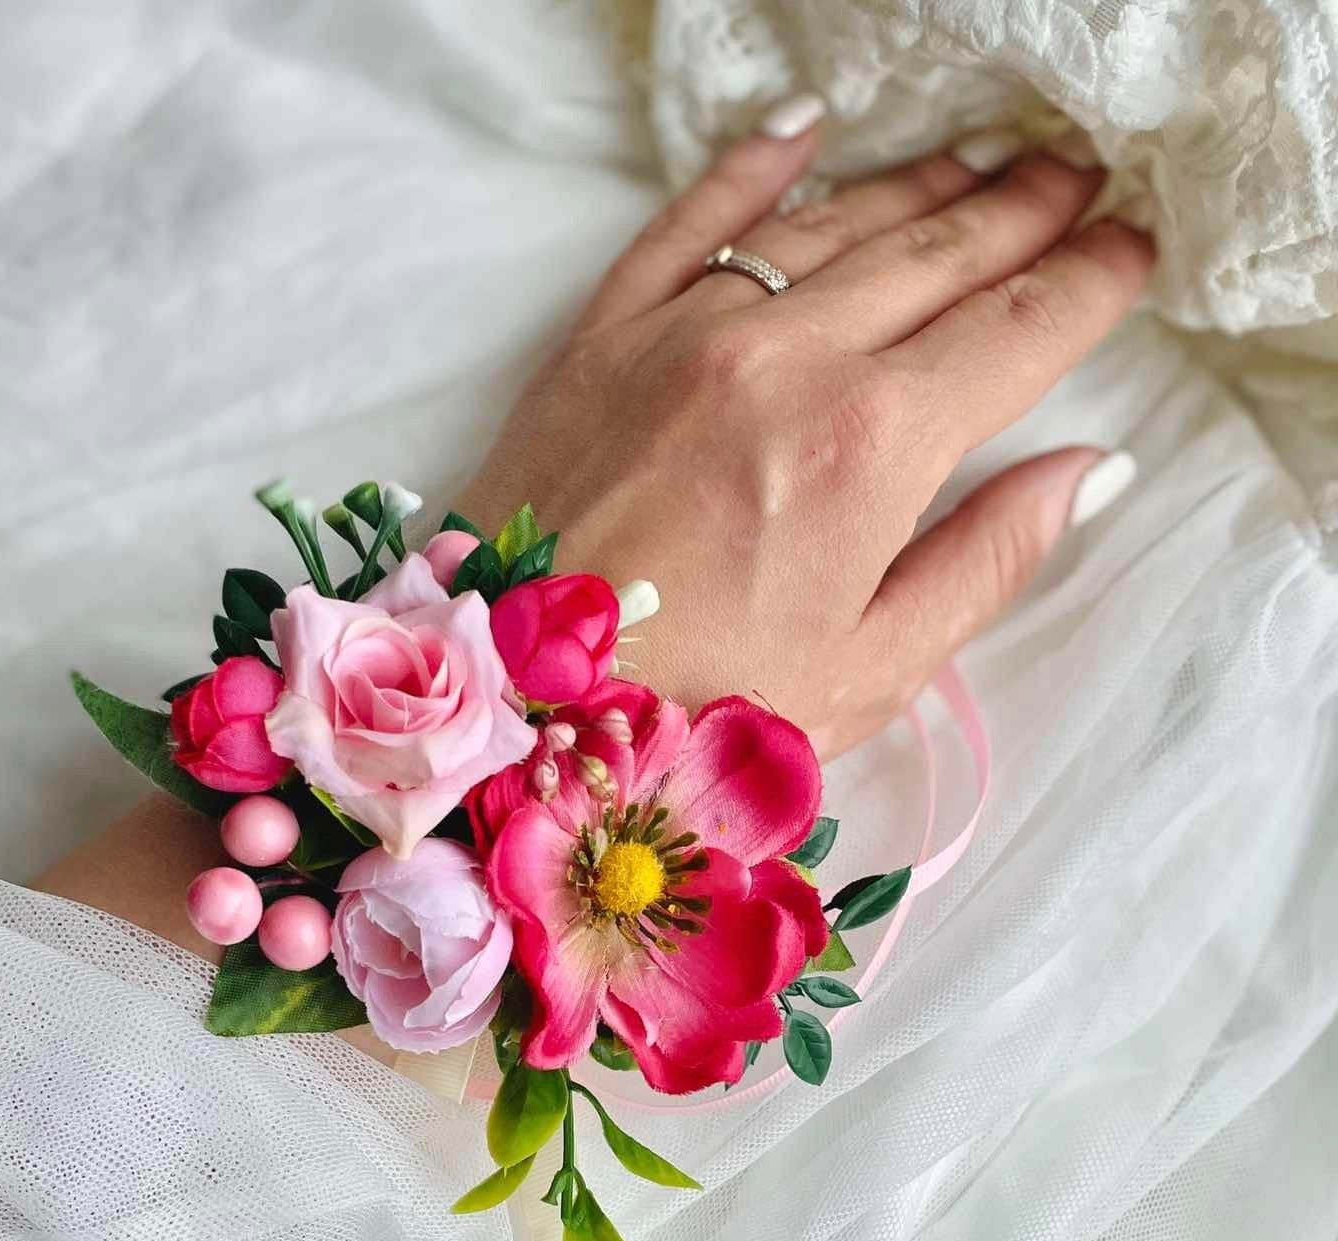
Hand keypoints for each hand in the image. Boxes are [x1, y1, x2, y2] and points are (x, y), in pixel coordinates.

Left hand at [457, 116, 1152, 756]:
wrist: (507, 709)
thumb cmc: (692, 712)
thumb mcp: (870, 670)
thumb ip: (989, 559)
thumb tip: (1093, 466)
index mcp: (872, 447)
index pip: (1019, 330)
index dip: (1092, 282)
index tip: (1134, 250)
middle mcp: (786, 360)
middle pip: (938, 254)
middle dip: (1023, 212)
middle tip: (1080, 179)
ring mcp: (684, 332)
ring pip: (832, 224)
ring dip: (919, 187)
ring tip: (982, 163)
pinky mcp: (602, 336)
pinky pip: (691, 222)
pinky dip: (755, 169)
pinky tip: (807, 127)